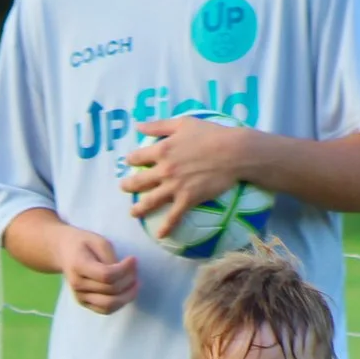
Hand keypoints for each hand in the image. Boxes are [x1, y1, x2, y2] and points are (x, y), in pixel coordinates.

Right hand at [55, 225, 136, 313]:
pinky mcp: (85, 303)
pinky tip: (127, 292)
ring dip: (128, 295)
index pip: (106, 275)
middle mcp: (77, 285)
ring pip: (109, 304)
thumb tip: (124, 273)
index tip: (133, 259)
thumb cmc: (84, 244)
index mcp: (78, 266)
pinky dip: (120, 303)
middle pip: (110, 290)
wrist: (65, 252)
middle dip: (129, 280)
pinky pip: (106, 310)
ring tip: (135, 283)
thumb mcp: (99, 241)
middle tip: (135, 269)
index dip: (125, 269)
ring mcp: (80, 296)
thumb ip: (111, 257)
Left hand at [120, 116, 252, 238]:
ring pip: (150, 201)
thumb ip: (159, 125)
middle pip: (138, 181)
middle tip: (124, 188)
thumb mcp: (183, 123)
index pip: (137, 157)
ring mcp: (174, 186)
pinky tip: (160, 235)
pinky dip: (166, 228)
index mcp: (161, 150)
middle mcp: (163, 170)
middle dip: (128, 185)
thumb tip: (138, 126)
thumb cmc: (211, 134)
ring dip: (139, 209)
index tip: (130, 162)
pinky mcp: (188, 199)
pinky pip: (173, 217)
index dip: (132, 160)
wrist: (235, 152)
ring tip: (133, 213)